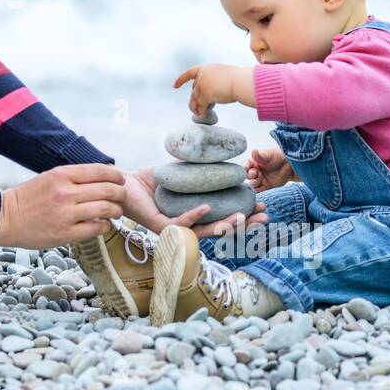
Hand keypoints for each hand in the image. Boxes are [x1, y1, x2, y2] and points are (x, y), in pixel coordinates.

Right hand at [0, 163, 125, 248]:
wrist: (5, 218)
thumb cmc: (28, 197)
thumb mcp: (49, 177)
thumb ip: (74, 177)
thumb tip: (102, 178)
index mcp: (61, 175)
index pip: (100, 171)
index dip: (116, 176)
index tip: (120, 180)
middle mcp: (65, 193)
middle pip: (108, 190)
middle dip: (120, 193)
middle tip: (121, 197)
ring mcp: (66, 214)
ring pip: (106, 209)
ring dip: (116, 211)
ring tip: (115, 212)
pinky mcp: (65, 233)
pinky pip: (96, 228)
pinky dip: (105, 226)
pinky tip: (104, 225)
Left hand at [119, 166, 268, 238]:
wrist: (126, 182)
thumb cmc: (153, 180)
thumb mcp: (183, 173)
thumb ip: (201, 170)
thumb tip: (226, 159)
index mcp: (196, 214)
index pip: (224, 218)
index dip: (244, 214)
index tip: (262, 206)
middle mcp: (188, 225)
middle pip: (221, 229)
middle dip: (244, 224)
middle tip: (264, 217)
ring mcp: (175, 229)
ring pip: (204, 231)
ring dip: (225, 224)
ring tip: (242, 217)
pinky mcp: (160, 226)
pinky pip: (181, 223)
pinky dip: (195, 215)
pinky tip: (208, 208)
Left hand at [172, 64, 247, 116]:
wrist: (241, 82)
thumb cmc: (238, 79)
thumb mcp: (223, 75)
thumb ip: (214, 81)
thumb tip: (210, 94)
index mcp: (206, 69)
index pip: (190, 73)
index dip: (181, 80)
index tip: (174, 86)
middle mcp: (202, 76)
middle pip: (194, 90)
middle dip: (195, 99)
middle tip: (197, 108)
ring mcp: (203, 85)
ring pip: (194, 99)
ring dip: (195, 108)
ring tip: (197, 114)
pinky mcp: (205, 95)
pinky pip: (201, 106)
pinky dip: (202, 111)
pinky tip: (204, 115)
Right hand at [245, 147, 294, 189]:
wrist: (291, 166)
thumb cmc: (280, 157)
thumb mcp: (270, 155)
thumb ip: (261, 156)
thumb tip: (253, 151)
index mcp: (255, 162)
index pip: (247, 165)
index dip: (245, 166)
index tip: (246, 167)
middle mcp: (256, 171)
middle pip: (248, 175)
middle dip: (249, 175)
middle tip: (254, 174)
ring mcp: (261, 179)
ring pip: (253, 183)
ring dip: (252, 183)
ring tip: (256, 182)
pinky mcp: (266, 186)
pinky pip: (259, 190)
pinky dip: (257, 191)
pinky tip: (258, 190)